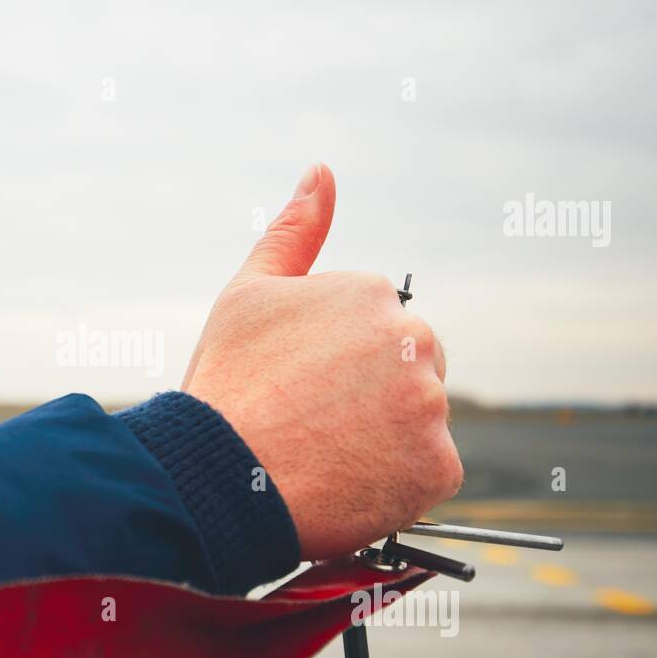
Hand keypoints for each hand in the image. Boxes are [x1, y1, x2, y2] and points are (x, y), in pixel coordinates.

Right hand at [182, 164, 462, 560]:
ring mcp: (431, 405)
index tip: (294, 390)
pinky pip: (429, 474)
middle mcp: (414, 339)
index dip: (330, 368)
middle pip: (407, 373)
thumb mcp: (247, 294)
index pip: (372, 334)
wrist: (217, 476)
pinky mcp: (439, 467)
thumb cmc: (226, 386)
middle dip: (371, 398)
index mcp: (372, 294)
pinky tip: (348, 483)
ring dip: (384, 442)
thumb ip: (293, 233)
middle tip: (310, 427)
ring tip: (323, 458)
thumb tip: (321, 172)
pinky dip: (397, 484)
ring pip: (419, 424)